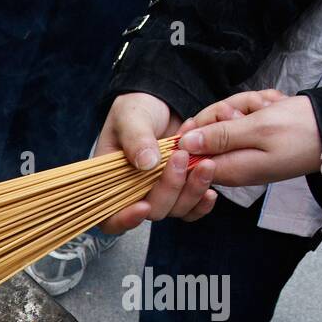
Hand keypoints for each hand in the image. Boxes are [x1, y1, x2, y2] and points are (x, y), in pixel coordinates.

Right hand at [96, 92, 216, 233]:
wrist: (163, 102)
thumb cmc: (137, 109)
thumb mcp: (130, 117)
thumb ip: (136, 139)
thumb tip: (146, 163)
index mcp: (110, 183)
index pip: (109, 217)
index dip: (124, 220)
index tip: (143, 207)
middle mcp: (133, 194)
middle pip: (151, 212)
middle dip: (169, 190)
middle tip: (182, 156)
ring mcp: (159, 193)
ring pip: (175, 210)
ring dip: (192, 191)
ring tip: (206, 162)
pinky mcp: (181, 190)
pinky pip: (192, 209)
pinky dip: (203, 203)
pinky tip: (212, 190)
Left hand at [178, 92, 321, 186]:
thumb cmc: (300, 131)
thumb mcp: (258, 130)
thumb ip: (219, 137)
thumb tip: (185, 144)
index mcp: (228, 168)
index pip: (189, 154)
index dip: (197, 129)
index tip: (222, 115)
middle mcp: (232, 163)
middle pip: (205, 131)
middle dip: (227, 110)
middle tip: (256, 107)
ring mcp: (242, 150)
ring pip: (224, 118)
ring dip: (246, 104)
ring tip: (270, 105)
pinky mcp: (253, 138)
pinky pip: (242, 116)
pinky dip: (256, 106)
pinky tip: (274, 105)